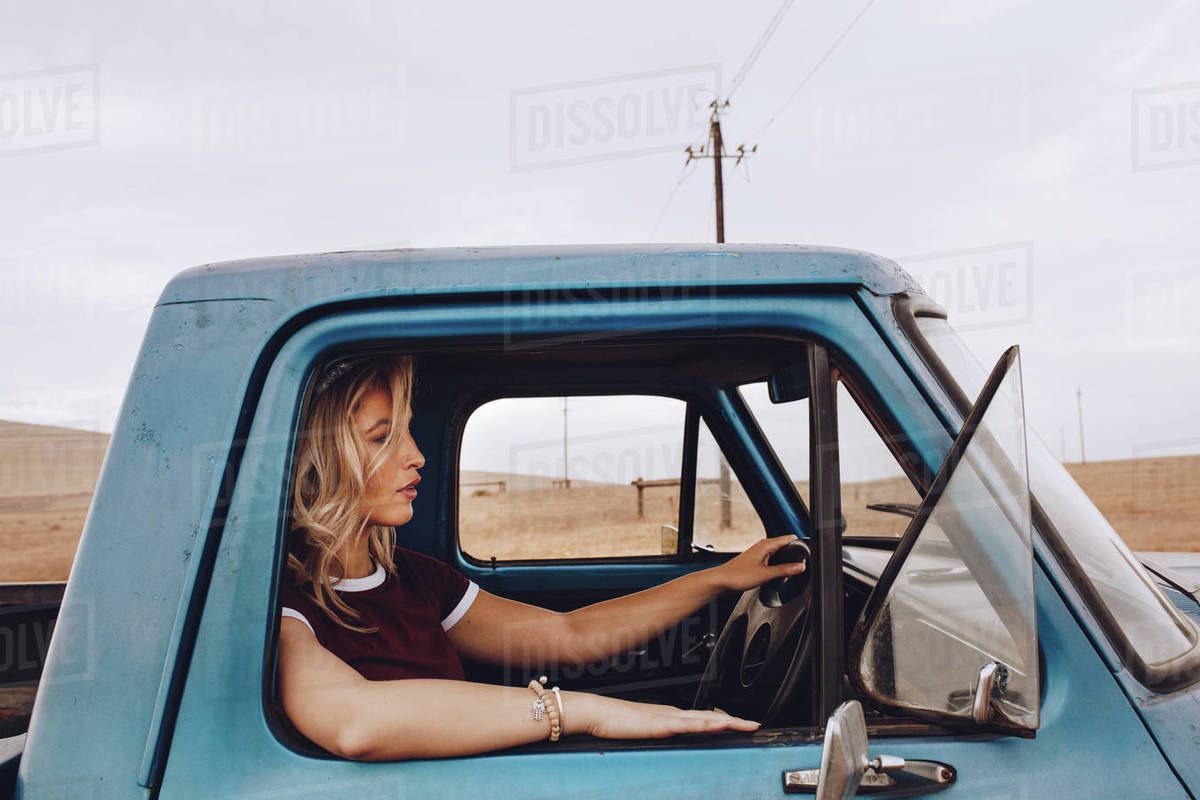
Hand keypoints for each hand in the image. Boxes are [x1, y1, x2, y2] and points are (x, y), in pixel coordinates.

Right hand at [568, 692, 758, 738]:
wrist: (596, 711)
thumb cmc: (614, 720)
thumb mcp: (641, 730)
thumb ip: (655, 732)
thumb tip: (665, 736)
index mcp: (670, 715)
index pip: (703, 718)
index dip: (723, 721)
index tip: (740, 724)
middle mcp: (673, 713)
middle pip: (710, 717)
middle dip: (734, 721)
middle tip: (755, 724)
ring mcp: (667, 717)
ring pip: (705, 719)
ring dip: (727, 722)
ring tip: (746, 725)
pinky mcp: (659, 724)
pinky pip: (687, 725)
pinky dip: (705, 725)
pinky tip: (717, 726)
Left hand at [710, 534, 806, 592]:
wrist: (721, 581)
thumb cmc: (738, 576)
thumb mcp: (766, 574)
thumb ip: (785, 570)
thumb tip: (800, 567)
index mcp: (766, 545)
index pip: (789, 539)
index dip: (799, 547)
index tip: (804, 558)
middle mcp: (763, 547)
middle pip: (786, 549)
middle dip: (792, 560)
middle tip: (790, 573)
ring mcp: (759, 554)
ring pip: (779, 557)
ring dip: (783, 567)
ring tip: (781, 578)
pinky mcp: (756, 562)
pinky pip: (772, 563)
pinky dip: (776, 570)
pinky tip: (773, 579)